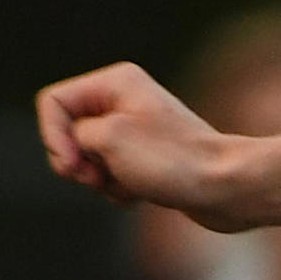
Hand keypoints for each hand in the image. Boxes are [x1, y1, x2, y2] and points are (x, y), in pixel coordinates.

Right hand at [37, 63, 239, 215]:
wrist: (228, 189)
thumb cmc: (172, 160)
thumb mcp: (108, 139)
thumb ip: (74, 135)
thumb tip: (75, 148)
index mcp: (114, 82)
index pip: (54, 101)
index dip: (53, 136)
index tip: (72, 165)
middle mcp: (124, 101)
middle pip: (69, 132)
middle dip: (76, 162)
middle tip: (95, 178)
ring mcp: (137, 132)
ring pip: (89, 158)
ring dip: (99, 180)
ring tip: (128, 186)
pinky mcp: (149, 161)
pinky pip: (113, 176)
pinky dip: (119, 189)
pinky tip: (140, 197)